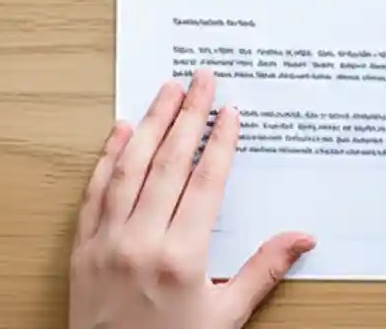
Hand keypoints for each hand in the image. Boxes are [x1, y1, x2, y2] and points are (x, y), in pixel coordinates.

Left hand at [69, 71, 315, 328]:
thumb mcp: (226, 317)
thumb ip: (264, 271)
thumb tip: (303, 239)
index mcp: (182, 258)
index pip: (205, 182)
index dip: (220, 142)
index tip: (229, 113)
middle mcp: (141, 242)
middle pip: (169, 163)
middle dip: (188, 115)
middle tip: (200, 79)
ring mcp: (107, 243)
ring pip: (129, 168)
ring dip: (150, 124)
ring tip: (165, 91)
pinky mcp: (82, 250)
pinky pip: (94, 192)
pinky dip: (108, 158)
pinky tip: (121, 132)